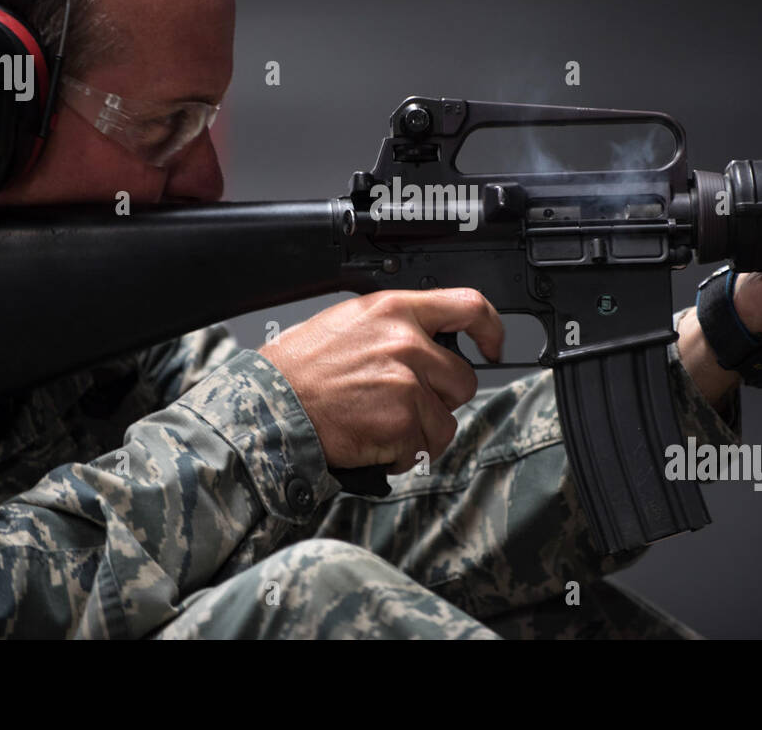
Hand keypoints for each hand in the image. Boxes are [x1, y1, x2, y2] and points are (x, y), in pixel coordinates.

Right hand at [258, 289, 504, 472]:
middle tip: (400, 404)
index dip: (491, 329)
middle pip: (463, 379)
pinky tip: (370, 440)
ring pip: (446, 421)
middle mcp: (407, 342)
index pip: (468, 307)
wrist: (268, 406)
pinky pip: (423, 449)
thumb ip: (394, 326)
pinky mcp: (402, 423)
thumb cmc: (298, 370)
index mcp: (394, 310)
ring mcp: (407, 384)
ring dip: (419, 432)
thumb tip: (429, 341)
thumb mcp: (348, 323)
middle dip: (439, 399)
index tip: (493, 346)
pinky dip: (401, 455)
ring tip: (378, 424)